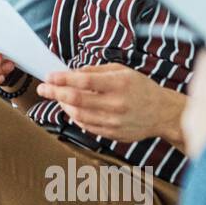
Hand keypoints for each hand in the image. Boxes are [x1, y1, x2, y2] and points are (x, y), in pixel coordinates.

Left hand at [37, 63, 187, 147]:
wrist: (162, 113)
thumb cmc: (140, 88)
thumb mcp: (121, 71)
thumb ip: (94, 71)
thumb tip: (70, 73)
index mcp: (119, 84)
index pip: (83, 81)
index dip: (62, 79)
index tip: (49, 76)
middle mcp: (116, 104)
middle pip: (76, 99)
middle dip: (55, 93)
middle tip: (43, 88)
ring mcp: (114, 121)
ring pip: (77, 114)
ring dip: (63, 105)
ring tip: (58, 97)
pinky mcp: (112, 134)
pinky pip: (85, 125)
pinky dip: (75, 116)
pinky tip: (72, 108)